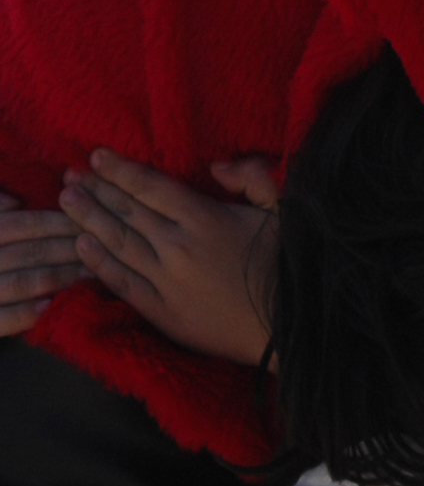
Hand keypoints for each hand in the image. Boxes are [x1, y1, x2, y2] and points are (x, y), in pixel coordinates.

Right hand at [0, 189, 84, 337]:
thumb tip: (14, 201)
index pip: (16, 225)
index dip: (54, 222)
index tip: (87, 220)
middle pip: (26, 252)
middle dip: (68, 249)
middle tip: (104, 247)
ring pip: (18, 282)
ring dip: (57, 277)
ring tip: (89, 273)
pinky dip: (22, 314)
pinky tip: (48, 307)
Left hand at [58, 152, 278, 364]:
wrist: (294, 329)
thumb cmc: (293, 269)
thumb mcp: (286, 214)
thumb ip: (255, 180)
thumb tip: (218, 166)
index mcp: (207, 219)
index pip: (152, 187)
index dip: (121, 170)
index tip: (96, 156)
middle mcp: (179, 245)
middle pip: (128, 211)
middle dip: (97, 190)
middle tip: (70, 175)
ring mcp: (167, 280)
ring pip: (118, 242)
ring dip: (88, 219)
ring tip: (66, 201)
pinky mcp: (163, 311)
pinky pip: (122, 282)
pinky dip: (99, 262)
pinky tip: (81, 246)